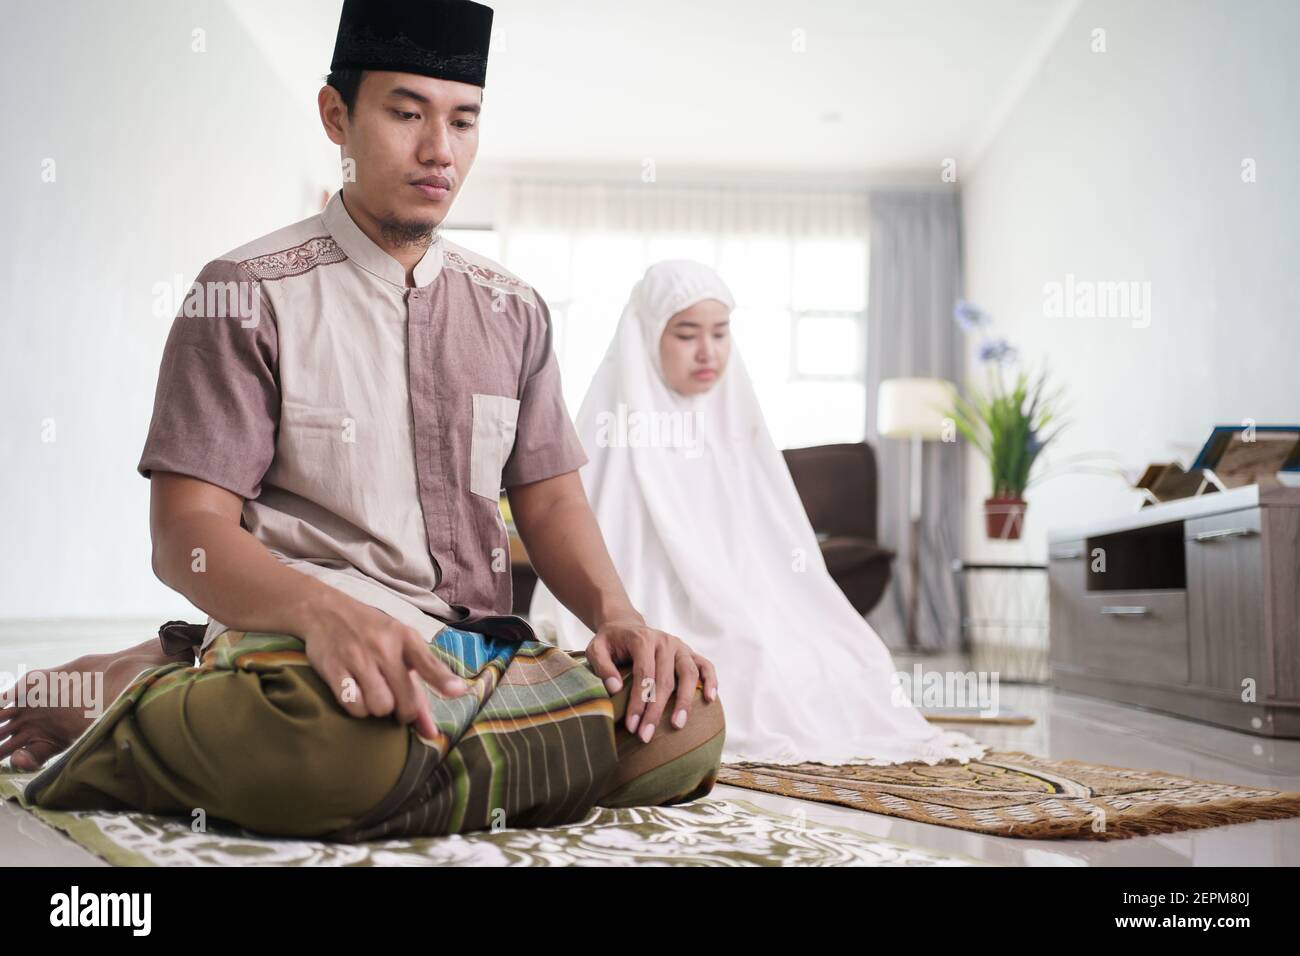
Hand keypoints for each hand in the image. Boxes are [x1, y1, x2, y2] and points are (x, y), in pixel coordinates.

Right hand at [295, 590, 468, 740]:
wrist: (326, 611)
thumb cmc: (373, 634)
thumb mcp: (400, 647)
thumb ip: (419, 687)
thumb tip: (431, 733)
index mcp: (405, 637)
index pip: (428, 662)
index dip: (443, 680)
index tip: (458, 691)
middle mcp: (384, 646)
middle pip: (406, 700)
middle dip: (405, 712)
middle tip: (397, 704)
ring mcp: (358, 657)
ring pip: (380, 707)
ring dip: (378, 710)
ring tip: (374, 694)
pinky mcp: (333, 668)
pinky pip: (354, 706)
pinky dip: (358, 709)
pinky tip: (356, 694)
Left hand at [583, 620, 717, 743]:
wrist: (625, 625)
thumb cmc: (610, 642)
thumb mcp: (596, 648)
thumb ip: (602, 666)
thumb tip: (615, 689)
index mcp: (643, 639)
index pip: (644, 674)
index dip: (639, 701)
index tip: (632, 726)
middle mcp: (665, 641)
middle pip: (665, 679)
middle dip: (656, 710)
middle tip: (646, 736)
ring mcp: (680, 646)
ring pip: (688, 674)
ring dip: (684, 701)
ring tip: (678, 725)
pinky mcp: (689, 652)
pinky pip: (705, 665)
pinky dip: (711, 681)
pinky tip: (709, 699)